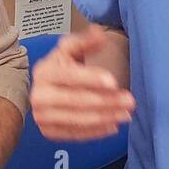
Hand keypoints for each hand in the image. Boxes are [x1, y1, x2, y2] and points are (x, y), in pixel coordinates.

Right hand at [30, 25, 133, 140]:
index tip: (113, 81)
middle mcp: (39, 96)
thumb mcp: (70, 49)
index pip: (69, 76)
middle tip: (129, 100)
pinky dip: (96, 132)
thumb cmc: (61, 67)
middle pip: (76, 100)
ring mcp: (42, 116)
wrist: (45, 88)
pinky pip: (75, 134)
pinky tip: (112, 126)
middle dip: (106, 101)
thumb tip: (99, 33)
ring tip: (125, 114)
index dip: (91, 78)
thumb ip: (86, 41)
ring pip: (78, 119)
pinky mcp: (49, 132)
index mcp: (44, 72)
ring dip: (105, 118)